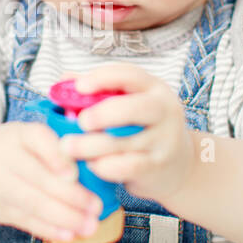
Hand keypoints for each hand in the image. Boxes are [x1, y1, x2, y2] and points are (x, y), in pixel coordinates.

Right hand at [0, 121, 104, 242]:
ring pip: (33, 203)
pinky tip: (68, 235)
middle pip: (39, 178)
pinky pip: (25, 220)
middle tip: (96, 207)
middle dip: (71, 196)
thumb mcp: (22, 136)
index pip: (38, 140)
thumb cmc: (0, 148)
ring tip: (89, 226)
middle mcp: (3, 157)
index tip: (74, 173)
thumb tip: (90, 170)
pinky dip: (48, 229)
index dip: (55, 157)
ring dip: (64, 218)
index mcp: (16, 134)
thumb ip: (52, 149)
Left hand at [53, 64, 195, 202]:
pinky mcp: (157, 166)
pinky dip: (104, 166)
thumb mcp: (129, 104)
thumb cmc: (143, 129)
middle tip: (80, 122)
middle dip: (104, 114)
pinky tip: (90, 165)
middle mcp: (164, 112)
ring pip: (125, 142)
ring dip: (92, 145)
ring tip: (69, 147)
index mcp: (154, 89)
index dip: (103, 78)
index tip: (79, 86)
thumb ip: (99, 91)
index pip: (130, 75)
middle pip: (136, 108)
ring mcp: (163, 141)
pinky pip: (127, 167)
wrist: (179, 167)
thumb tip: (64, 79)